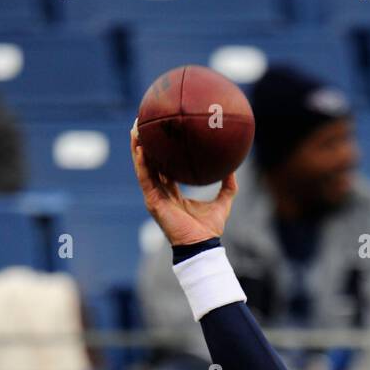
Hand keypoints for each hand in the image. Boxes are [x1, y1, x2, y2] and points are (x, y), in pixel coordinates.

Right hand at [129, 121, 237, 245]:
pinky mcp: (153, 201)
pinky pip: (145, 178)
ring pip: (143, 168)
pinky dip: (141, 163)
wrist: (201, 245)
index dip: (161, 152)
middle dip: (145, 144)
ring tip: (136, 129)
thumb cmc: (209, 229)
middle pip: (149, 164)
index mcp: (173, 193)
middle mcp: (161, 193)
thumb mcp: (223, 201)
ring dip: (138, 148)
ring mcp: (155, 197)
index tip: (161, 135)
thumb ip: (228, 185)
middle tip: (144, 124)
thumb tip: (233, 168)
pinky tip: (140, 147)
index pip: (163, 168)